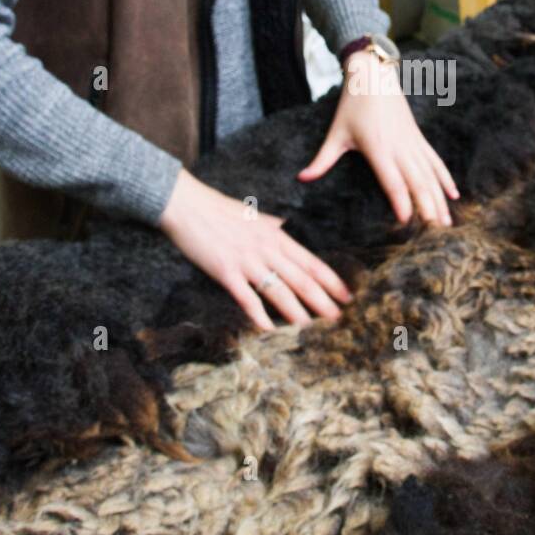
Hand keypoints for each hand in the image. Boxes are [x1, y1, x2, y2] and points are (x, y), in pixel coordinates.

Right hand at [158, 169, 352, 330]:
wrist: (187, 205)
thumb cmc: (218, 209)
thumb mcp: (253, 215)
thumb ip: (271, 225)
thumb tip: (284, 227)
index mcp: (276, 236)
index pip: (311, 262)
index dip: (331, 281)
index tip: (346, 295)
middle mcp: (267, 249)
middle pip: (301, 279)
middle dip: (322, 301)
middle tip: (338, 319)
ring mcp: (247, 260)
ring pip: (279, 291)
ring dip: (297, 312)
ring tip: (311, 328)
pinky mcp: (226, 271)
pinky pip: (247, 297)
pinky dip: (259, 315)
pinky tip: (268, 330)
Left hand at [297, 50, 458, 225]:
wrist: (374, 75)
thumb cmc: (352, 104)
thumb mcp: (336, 133)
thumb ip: (322, 159)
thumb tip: (302, 178)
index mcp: (378, 148)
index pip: (392, 180)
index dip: (400, 201)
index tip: (406, 221)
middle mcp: (399, 147)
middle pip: (417, 181)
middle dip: (427, 207)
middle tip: (435, 232)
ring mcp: (412, 142)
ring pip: (430, 175)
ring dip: (440, 199)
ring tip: (447, 223)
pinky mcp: (418, 138)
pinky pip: (435, 161)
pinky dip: (445, 179)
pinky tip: (454, 195)